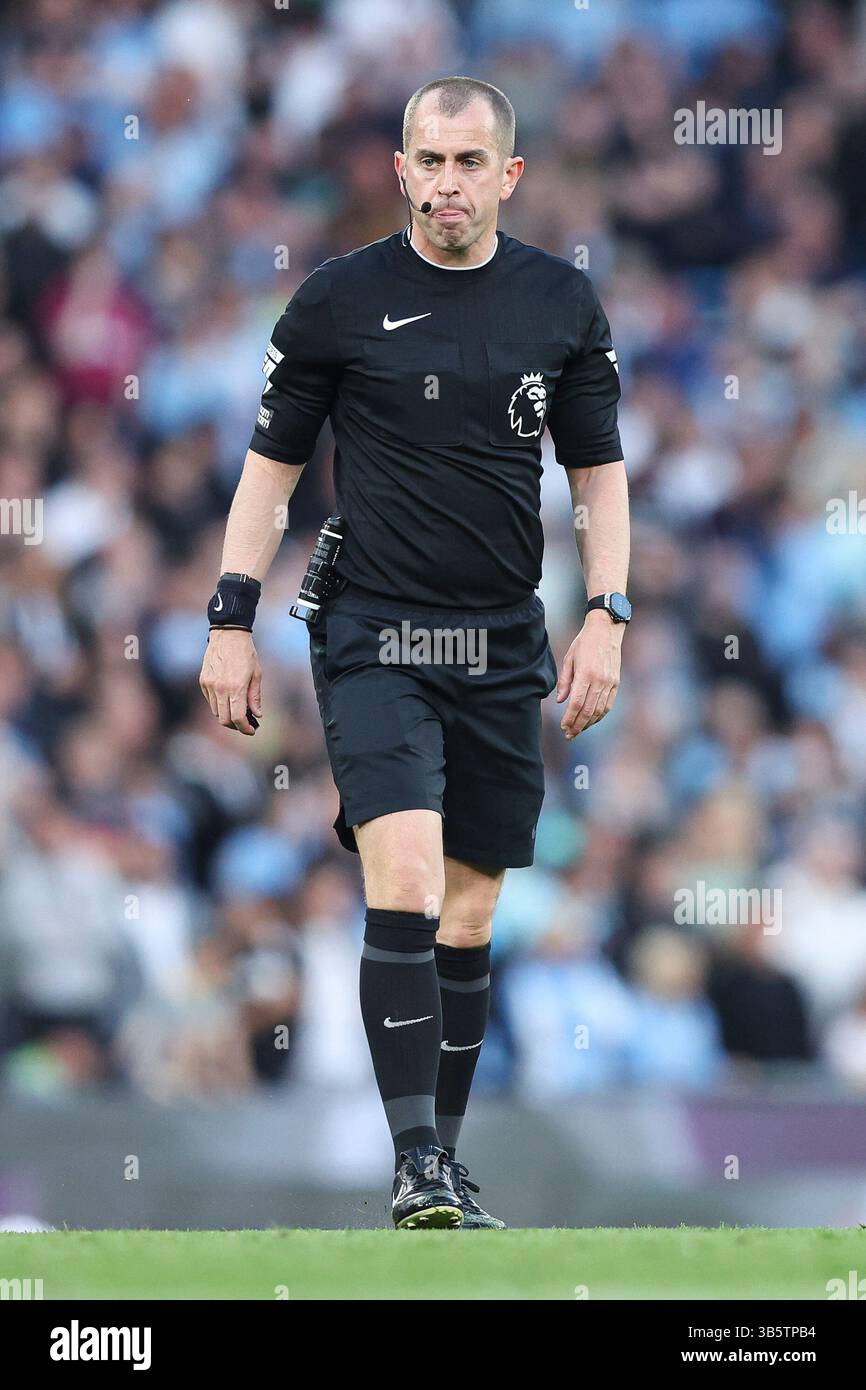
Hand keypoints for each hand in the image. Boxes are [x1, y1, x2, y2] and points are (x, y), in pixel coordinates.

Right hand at [199, 629, 262, 735]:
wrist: (228, 634)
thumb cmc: (246, 653)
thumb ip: (255, 696)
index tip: (251, 730)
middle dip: (235, 726)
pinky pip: (210, 700)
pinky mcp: (203, 681)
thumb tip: (256, 714)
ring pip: (215, 712)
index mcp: (236, 687)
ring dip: (226, 716)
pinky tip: (227, 699)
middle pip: (224, 719)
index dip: (244, 728)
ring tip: (237, 711)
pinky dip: (218, 705)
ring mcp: (209, 685)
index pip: (237, 717)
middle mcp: (220, 688)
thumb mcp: (257, 674)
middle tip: (244, 724)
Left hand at [556, 610, 622, 739]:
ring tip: (578, 730)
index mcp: (586, 674)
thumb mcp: (569, 659)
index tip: (563, 726)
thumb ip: (564, 681)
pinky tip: (592, 720)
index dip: (569, 718)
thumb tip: (560, 701)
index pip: (576, 703)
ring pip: (599, 710)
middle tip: (569, 735)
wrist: (606, 630)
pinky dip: (600, 715)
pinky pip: (608, 704)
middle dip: (578, 725)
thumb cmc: (584, 643)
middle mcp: (600, 680)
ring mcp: (610, 682)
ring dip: (588, 723)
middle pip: (588, 710)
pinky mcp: (616, 682)